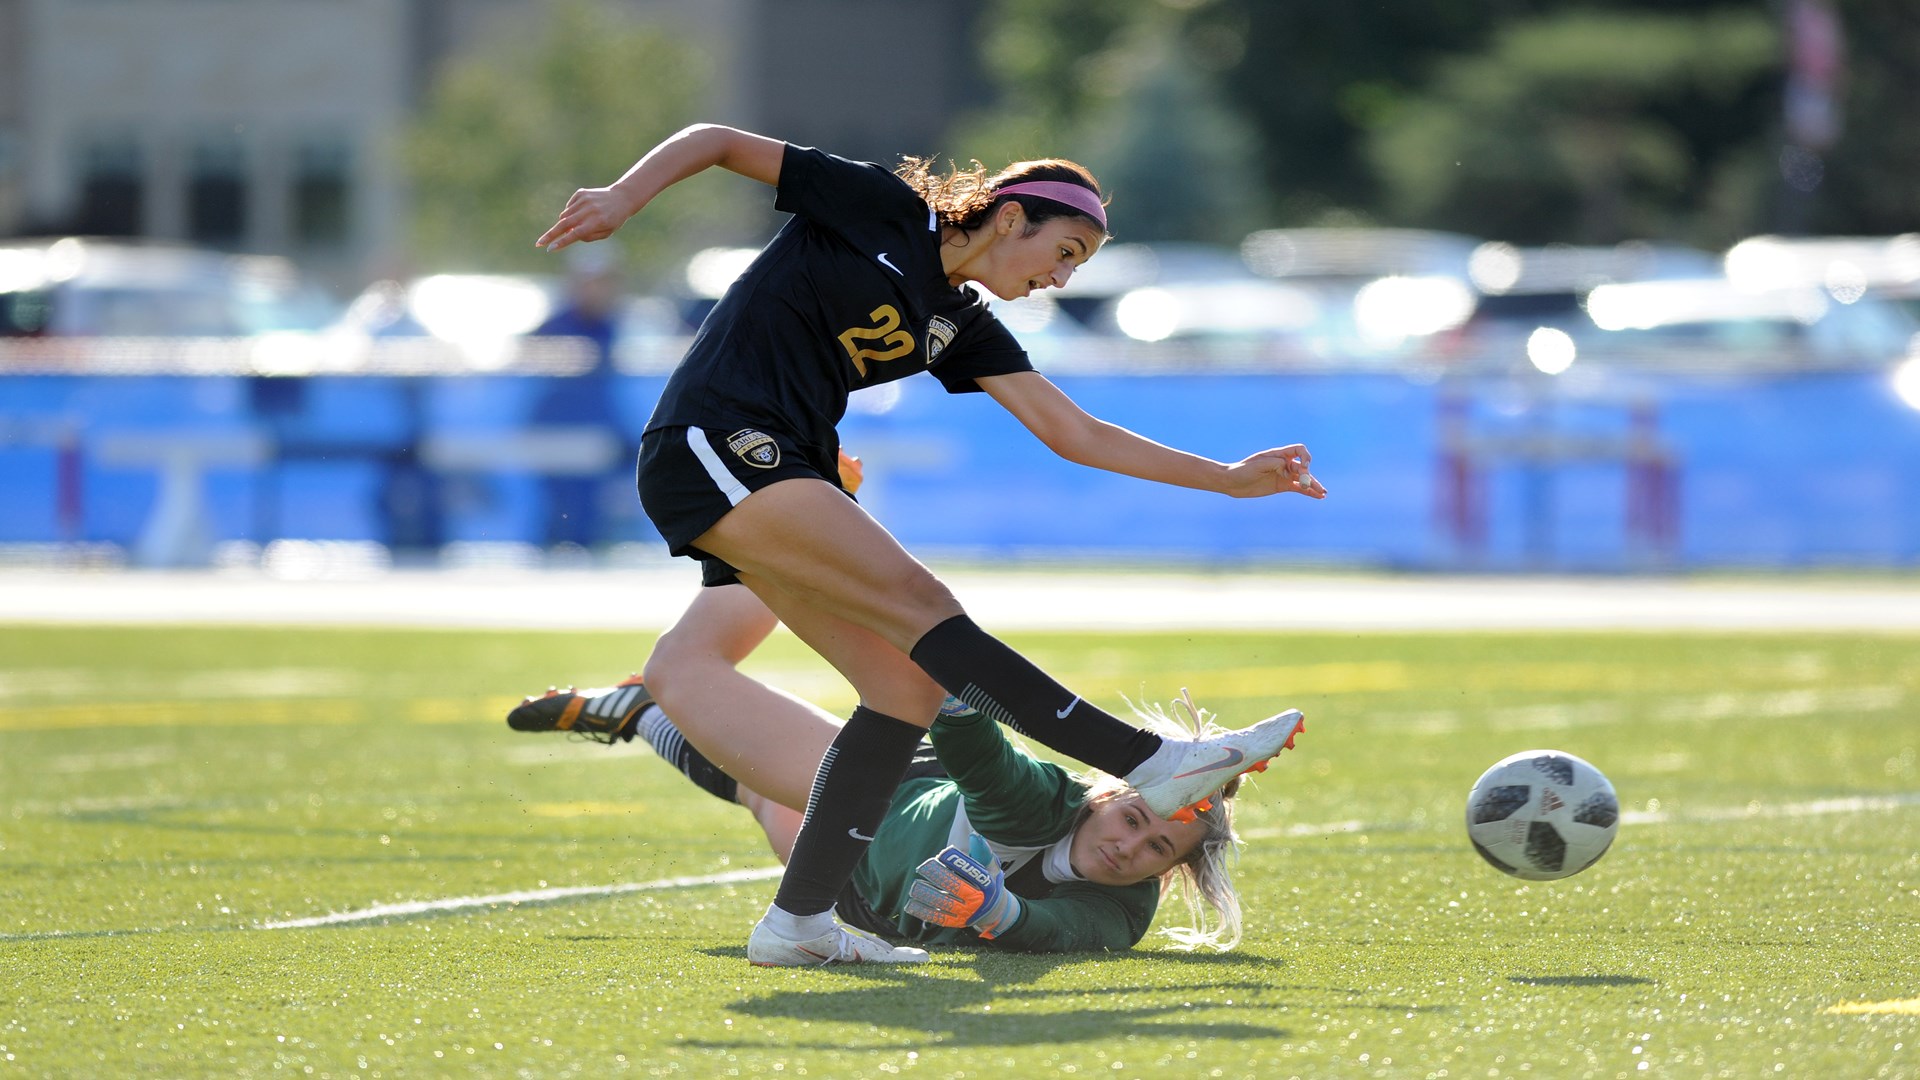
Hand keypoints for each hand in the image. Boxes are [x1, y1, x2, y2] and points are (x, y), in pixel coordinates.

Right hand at [536, 186, 641, 251]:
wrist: (621, 198)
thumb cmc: (614, 220)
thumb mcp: (606, 233)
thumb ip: (588, 236)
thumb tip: (568, 235)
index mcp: (598, 222)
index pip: (576, 234)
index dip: (563, 242)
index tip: (550, 249)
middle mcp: (589, 210)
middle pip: (565, 224)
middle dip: (550, 235)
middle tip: (538, 243)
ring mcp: (584, 200)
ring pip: (565, 216)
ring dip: (565, 224)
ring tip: (580, 224)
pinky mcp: (581, 193)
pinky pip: (569, 207)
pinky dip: (571, 213)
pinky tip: (583, 213)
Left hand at [904, 834, 1020, 938]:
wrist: (994, 911)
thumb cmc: (990, 882)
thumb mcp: (992, 868)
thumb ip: (983, 852)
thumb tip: (974, 835)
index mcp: (987, 884)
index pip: (972, 872)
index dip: (957, 863)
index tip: (943, 854)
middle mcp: (977, 900)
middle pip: (956, 888)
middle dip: (939, 877)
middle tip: (923, 867)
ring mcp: (966, 912)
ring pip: (945, 904)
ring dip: (928, 896)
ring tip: (915, 887)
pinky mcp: (956, 922)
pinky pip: (938, 918)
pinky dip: (924, 912)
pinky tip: (911, 904)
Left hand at [1223, 443, 1325, 499]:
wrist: (1232, 482)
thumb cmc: (1243, 470)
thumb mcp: (1259, 465)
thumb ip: (1276, 464)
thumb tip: (1289, 468)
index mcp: (1278, 454)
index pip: (1298, 450)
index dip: (1305, 456)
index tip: (1304, 466)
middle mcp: (1284, 463)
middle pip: (1303, 467)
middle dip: (1308, 475)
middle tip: (1309, 484)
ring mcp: (1284, 475)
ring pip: (1303, 479)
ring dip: (1313, 485)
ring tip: (1323, 493)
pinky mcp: (1282, 486)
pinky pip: (1298, 488)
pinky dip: (1308, 492)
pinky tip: (1318, 496)